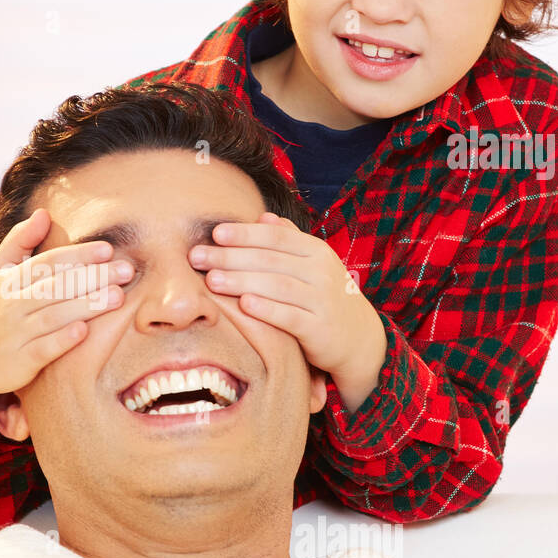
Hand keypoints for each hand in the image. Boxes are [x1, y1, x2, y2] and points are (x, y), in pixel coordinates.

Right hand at [0, 209, 135, 426]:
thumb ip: (19, 241)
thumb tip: (43, 213)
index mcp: (8, 280)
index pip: (48, 263)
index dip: (78, 255)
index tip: (108, 249)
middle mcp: (10, 305)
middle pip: (56, 286)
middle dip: (93, 277)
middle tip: (127, 270)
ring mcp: (14, 334)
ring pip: (53, 316)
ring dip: (85, 305)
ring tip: (117, 296)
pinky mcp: (17, 363)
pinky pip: (41, 349)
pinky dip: (61, 340)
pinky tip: (84, 331)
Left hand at [189, 212, 387, 412]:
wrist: (360, 339)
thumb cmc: (325, 298)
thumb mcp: (313, 265)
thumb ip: (290, 240)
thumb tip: (263, 217)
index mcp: (315, 251)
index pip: (276, 237)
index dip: (245, 234)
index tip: (215, 233)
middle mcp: (321, 271)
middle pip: (269, 260)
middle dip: (230, 257)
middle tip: (197, 257)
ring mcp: (322, 300)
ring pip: (277, 286)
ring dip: (241, 281)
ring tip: (210, 280)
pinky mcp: (320, 329)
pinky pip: (290, 317)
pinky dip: (267, 309)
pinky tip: (243, 305)